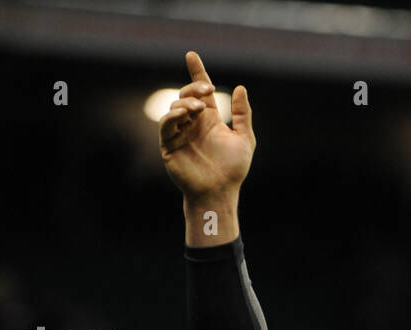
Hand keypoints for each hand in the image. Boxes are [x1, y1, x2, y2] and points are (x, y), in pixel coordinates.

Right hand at [159, 51, 255, 198]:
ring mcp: (180, 133)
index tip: (192, 55)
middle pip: (186, 96)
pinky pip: (166, 125)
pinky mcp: (169, 145)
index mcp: (209, 120)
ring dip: (186, 103)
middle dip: (194, 88)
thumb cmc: (232, 169)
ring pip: (175, 108)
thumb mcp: (244, 139)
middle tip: (206, 90)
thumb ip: (242, 114)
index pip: (200, 92)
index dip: (197, 73)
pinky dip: (173, 116)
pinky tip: (184, 115)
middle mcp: (193, 123)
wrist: (220, 192)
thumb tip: (241, 88)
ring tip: (199, 109)